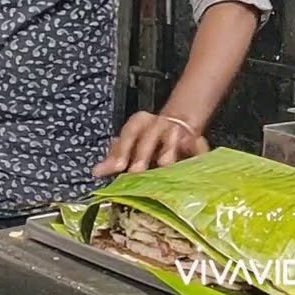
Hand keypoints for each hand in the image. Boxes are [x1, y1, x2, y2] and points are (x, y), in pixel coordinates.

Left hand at [92, 111, 209, 177]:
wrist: (179, 127)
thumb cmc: (149, 141)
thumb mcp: (130, 146)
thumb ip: (115, 158)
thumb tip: (96, 171)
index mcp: (139, 123)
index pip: (128, 134)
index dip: (122, 151)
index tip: (117, 167)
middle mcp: (157, 124)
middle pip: (148, 137)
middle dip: (142, 154)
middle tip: (136, 171)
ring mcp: (178, 130)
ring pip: (172, 138)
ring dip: (168, 149)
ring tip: (164, 163)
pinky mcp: (196, 140)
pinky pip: (197, 145)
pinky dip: (196, 151)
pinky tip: (194, 159)